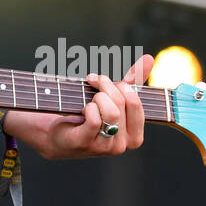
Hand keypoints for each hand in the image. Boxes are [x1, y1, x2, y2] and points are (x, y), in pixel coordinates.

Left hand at [24, 54, 154, 159]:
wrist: (55, 133)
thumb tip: (149, 58)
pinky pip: (94, 119)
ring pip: (111, 112)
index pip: (136, 103)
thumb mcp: (111, 98)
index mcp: (134, 135)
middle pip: (123, 103)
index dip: (121, 86)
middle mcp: (123, 145)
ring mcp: (105, 147)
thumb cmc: (87, 114)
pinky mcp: (85, 144)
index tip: (105, 82)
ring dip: (96, 98)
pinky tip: (81, 110)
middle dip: (106, 87)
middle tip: (93, 82)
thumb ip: (132, 81)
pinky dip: (87, 108)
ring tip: (88, 100)